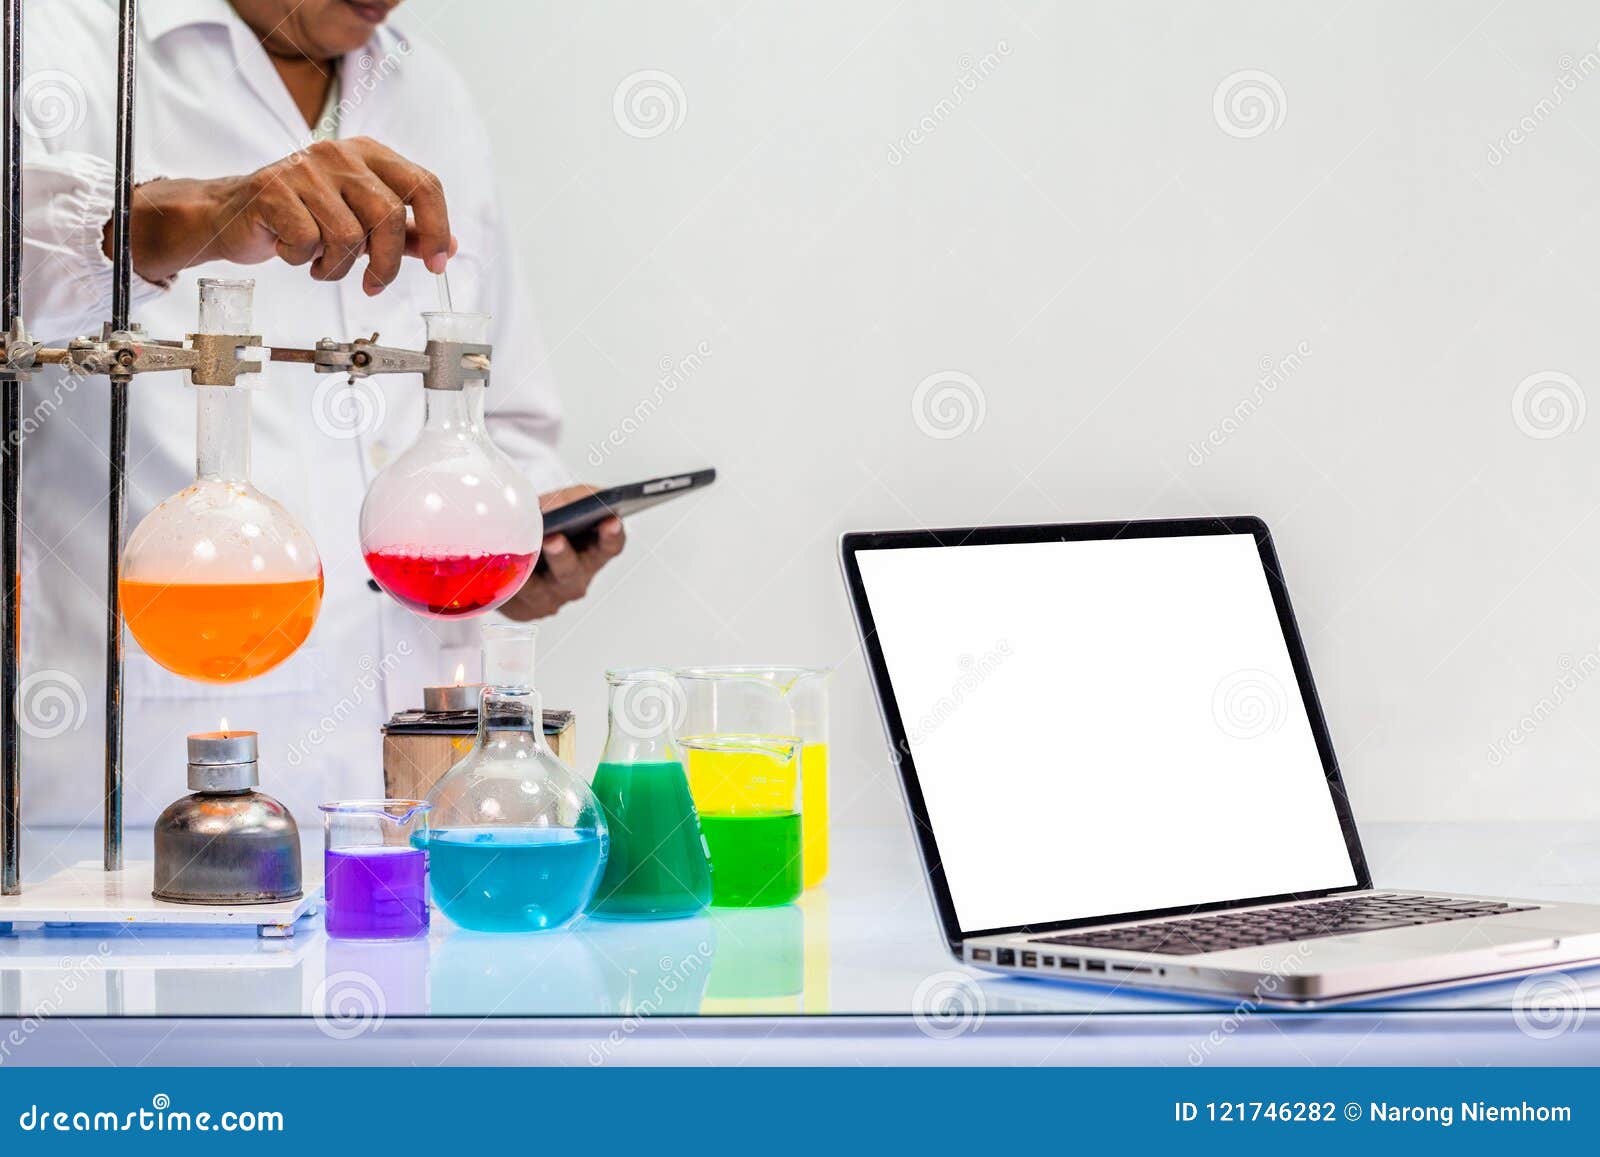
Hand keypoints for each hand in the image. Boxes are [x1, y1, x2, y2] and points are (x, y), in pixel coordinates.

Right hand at [111, 136, 455, 293]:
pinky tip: (291, 250)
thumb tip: (447, 246)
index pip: (424, 185)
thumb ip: (403, 230)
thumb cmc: (300, 217)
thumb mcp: (358, 220)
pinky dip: (304, 260)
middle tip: (372, 284)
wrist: (230, 216)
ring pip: (349, 235)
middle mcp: (339, 153)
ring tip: (322, 263)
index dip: (436, 228)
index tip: (435, 264)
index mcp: (368, 154)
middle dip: (386, 264)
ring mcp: (305, 168)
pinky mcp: (273, 189)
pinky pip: (309, 242)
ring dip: (338, 266)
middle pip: (389, 216)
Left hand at [500, 485, 627, 620]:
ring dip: (525, 573)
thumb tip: (568, 501)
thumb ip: (573, 499)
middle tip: (554, 539)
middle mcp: (576, 580)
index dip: (612, 535)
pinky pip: (512, 596)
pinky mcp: (524, 609)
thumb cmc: (546, 525)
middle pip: (573, 573)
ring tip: (513, 555)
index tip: (610, 519)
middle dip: (562, 556)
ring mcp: (550, 598)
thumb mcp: (561, 506)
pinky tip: (491, 567)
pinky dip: (502, 581)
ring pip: (538, 589)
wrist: (517, 551)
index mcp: (593, 554)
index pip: (610, 547)